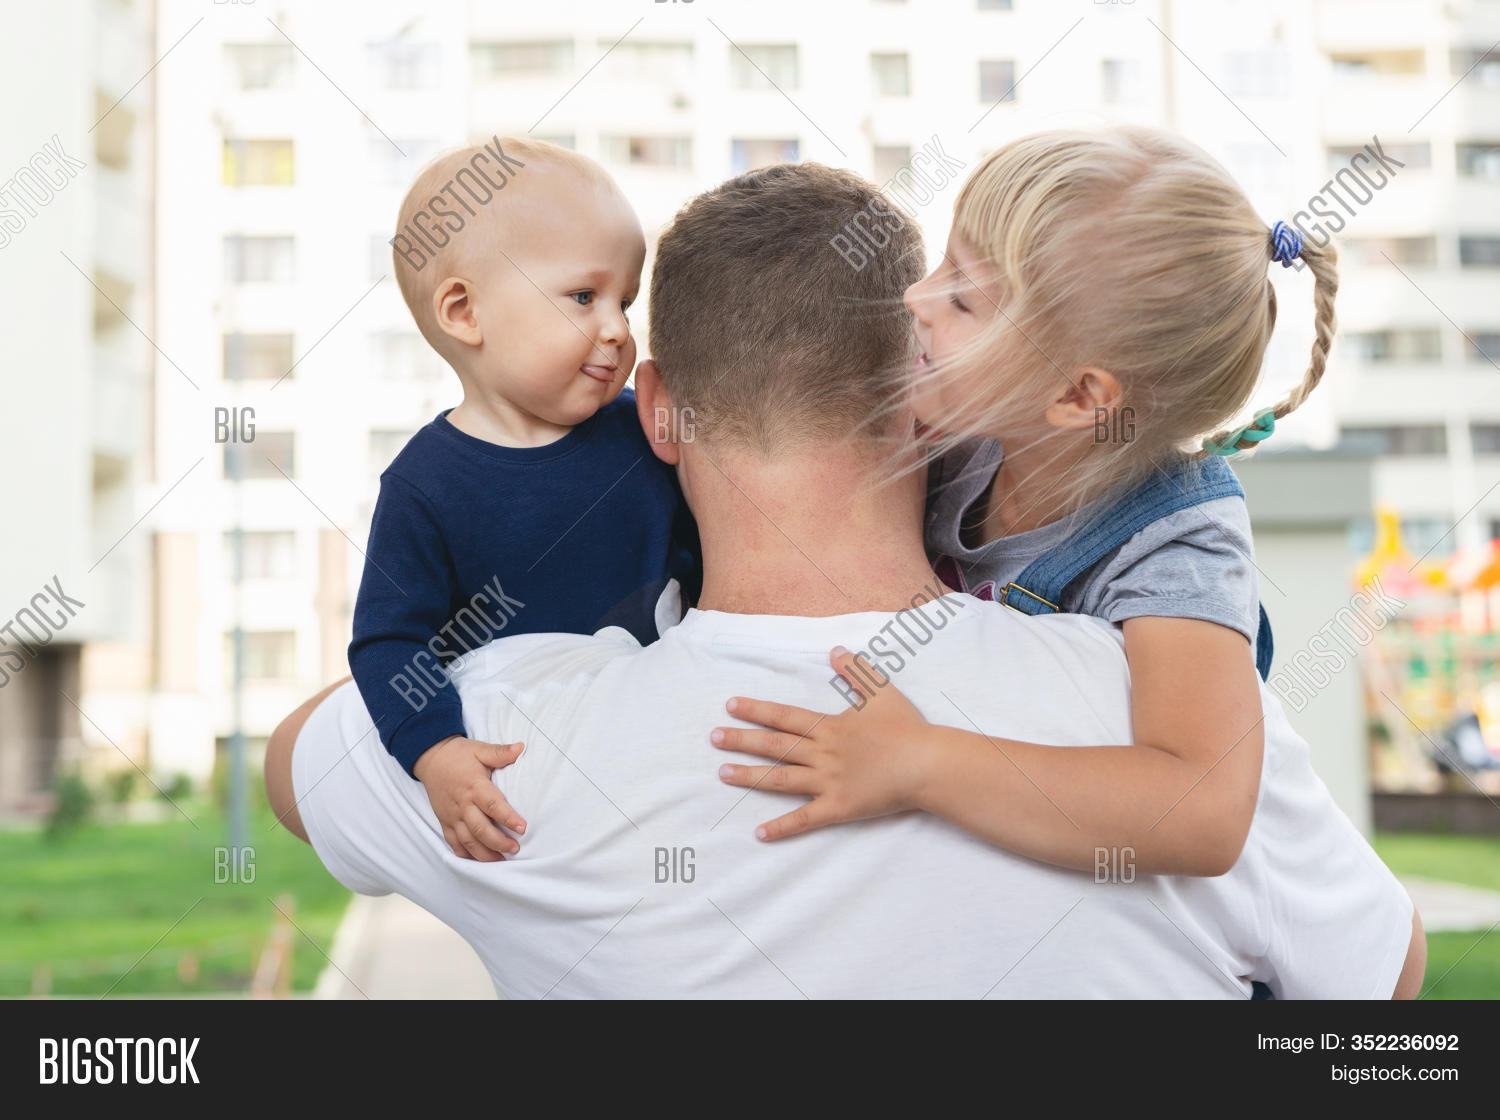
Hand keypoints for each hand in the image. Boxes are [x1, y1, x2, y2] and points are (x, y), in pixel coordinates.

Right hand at [413, 736, 526, 861]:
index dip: (508, 818)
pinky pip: (453, 843)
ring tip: (501, 860)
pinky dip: (465, 855)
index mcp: (474, 786)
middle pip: (480, 829)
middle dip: (499, 842)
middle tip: (515, 849)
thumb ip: (500, 752)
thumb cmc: (459, 755)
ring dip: (484, 854)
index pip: (493, 805)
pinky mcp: (445, 822)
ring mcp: (452, 816)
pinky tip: (478, 861)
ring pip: (467, 841)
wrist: (431, 759)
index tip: (522, 828)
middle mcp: (462, 804)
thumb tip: (521, 747)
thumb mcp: (480, 750)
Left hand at [712, 646, 934, 840]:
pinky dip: (782, 827)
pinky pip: (805, 819)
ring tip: (723, 774)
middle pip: (775, 746)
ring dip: (750, 777)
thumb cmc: (906, 728)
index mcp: (830, 727)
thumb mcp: (881, 691)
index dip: (756, 710)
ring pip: (781, 779)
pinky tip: (760, 833)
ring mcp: (828, 782)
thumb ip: (856, 671)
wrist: (927, 764)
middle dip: (741, 741)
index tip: (731, 706)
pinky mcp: (839, 807)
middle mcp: (822, 753)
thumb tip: (835, 650)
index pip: (784, 716)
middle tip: (713, 738)